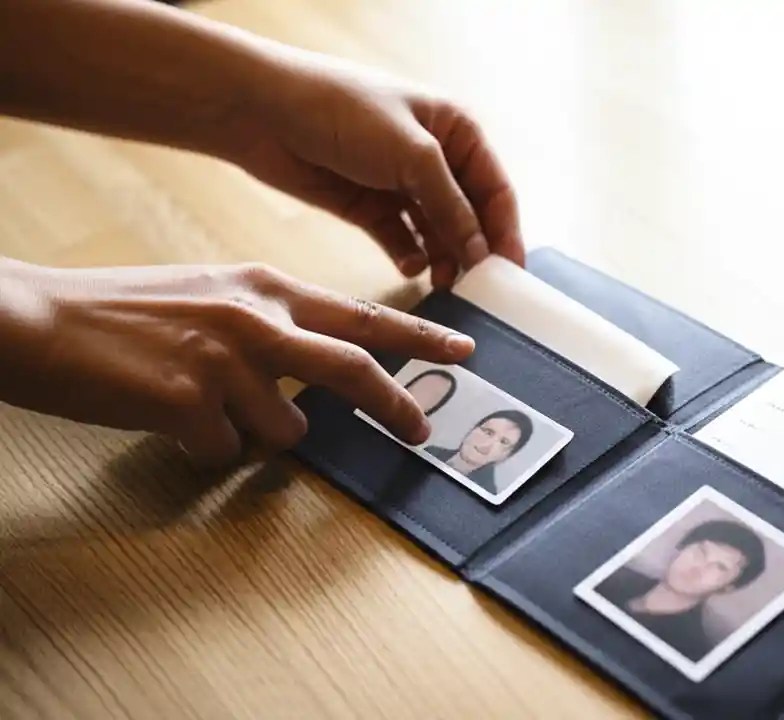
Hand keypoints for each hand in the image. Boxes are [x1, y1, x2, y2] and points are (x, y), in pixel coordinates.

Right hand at [0, 259, 470, 466]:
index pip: (363, 314)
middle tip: (422, 432)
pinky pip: (224, 451)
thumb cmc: (126, 311)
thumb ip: (271, 325)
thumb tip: (314, 375)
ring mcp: (225, 361)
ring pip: (284, 429)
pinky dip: (203, 447)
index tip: (465, 349)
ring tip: (200, 403)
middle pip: (354, 369)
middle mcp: (256, 319)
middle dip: (396, 406)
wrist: (38, 321)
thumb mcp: (213, 295)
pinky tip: (165, 416)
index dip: (419, 336)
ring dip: (255, 433)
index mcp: (265, 287)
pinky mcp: (189, 403)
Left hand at [225, 49, 523, 288]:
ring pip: (437, 232)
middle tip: (479, 288)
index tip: (511, 272)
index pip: (495, 189)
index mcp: (456, 130)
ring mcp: (400, 184)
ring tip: (444, 284)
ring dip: (443, 258)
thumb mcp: (412, 155)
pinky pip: (401, 239)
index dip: (506, 230)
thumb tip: (482, 252)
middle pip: (469, 215)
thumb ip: (451, 207)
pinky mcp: (369, 207)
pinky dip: (409, 255)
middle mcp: (434, 158)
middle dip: (474, 249)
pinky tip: (410, 268)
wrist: (264, 113)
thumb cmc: (344, 111)